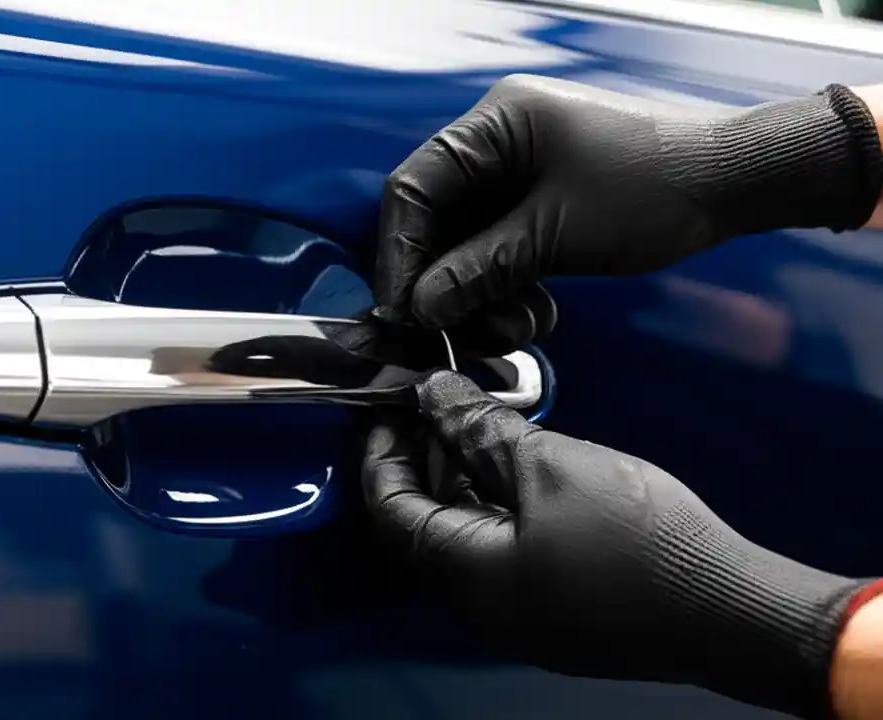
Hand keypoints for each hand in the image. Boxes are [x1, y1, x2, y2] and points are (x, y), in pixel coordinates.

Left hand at [361, 371, 868, 717]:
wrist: (733, 611)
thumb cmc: (644, 546)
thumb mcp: (549, 466)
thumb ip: (479, 429)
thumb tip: (432, 394)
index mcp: (465, 575)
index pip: (389, 505)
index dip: (382, 446)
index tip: (392, 400)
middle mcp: (480, 603)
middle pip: (424, 518)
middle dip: (425, 453)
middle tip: (439, 400)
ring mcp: (519, 610)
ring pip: (466, 530)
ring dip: (464, 474)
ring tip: (483, 419)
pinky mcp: (555, 605)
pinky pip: (503, 547)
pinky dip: (499, 500)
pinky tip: (523, 461)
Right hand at [376, 75, 882, 329]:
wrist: (734, 184)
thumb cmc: (654, 189)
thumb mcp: (554, 237)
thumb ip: (479, 271)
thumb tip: (420, 308)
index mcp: (494, 125)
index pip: (414, 189)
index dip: (401, 254)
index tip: (404, 310)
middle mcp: (498, 144)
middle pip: (439, 223)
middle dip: (449, 286)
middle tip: (458, 335)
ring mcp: (520, 174)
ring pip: (469, 246)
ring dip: (483, 296)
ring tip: (516, 330)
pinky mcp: (541, 204)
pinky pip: (501, 251)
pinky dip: (510, 288)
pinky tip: (537, 315)